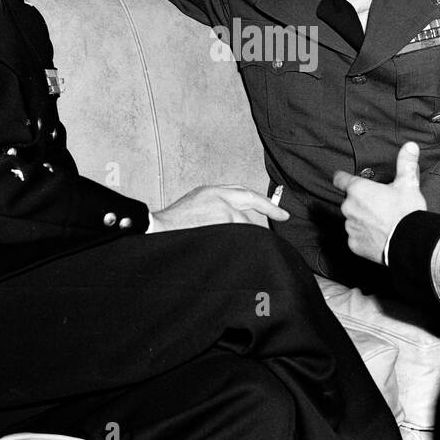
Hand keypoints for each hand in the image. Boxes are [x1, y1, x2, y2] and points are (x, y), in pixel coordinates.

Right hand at [147, 184, 288, 232]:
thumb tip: (237, 220)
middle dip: (270, 209)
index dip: (264, 201)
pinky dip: (239, 244)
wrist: (157, 229)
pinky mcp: (222, 224)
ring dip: (245, 236)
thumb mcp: (196, 205)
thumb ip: (217, 207)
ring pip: (244, 224)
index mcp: (212, 190)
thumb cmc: (173, 225)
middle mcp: (219, 196)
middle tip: (283, 216)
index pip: (245, 192)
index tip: (280, 211)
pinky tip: (234, 249)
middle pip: (251, 201)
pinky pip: (238, 236)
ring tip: (240, 246)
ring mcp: (222, 211)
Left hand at [333, 141, 426, 262]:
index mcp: (358, 190)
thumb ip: (406, 163)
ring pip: (352, 220)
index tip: (342, 178)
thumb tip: (410, 145)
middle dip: (361, 202)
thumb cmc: (406, 212)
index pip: (340, 179)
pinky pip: (356, 237)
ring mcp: (350, 227)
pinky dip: (364, 237)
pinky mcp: (354, 245)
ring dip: (362, 219)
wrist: (409, 243)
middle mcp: (349, 207)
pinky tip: (379, 236)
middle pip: (350, 201)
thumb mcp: (408, 184)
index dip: (342, 178)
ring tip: (381, 222)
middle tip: (379, 206)